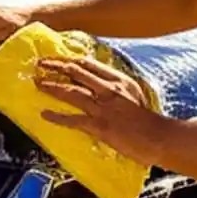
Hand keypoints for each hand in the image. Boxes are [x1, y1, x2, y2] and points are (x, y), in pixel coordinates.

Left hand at [35, 56, 169, 165]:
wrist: (159, 138)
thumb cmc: (147, 119)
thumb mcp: (134, 94)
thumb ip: (116, 87)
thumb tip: (97, 83)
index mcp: (118, 80)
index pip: (88, 64)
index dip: (69, 60)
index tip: (56, 59)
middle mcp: (109, 89)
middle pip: (76, 72)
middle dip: (55, 66)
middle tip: (40, 63)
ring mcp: (103, 107)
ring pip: (71, 91)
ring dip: (51, 86)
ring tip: (38, 83)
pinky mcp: (100, 126)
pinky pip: (73, 119)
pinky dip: (57, 116)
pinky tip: (44, 114)